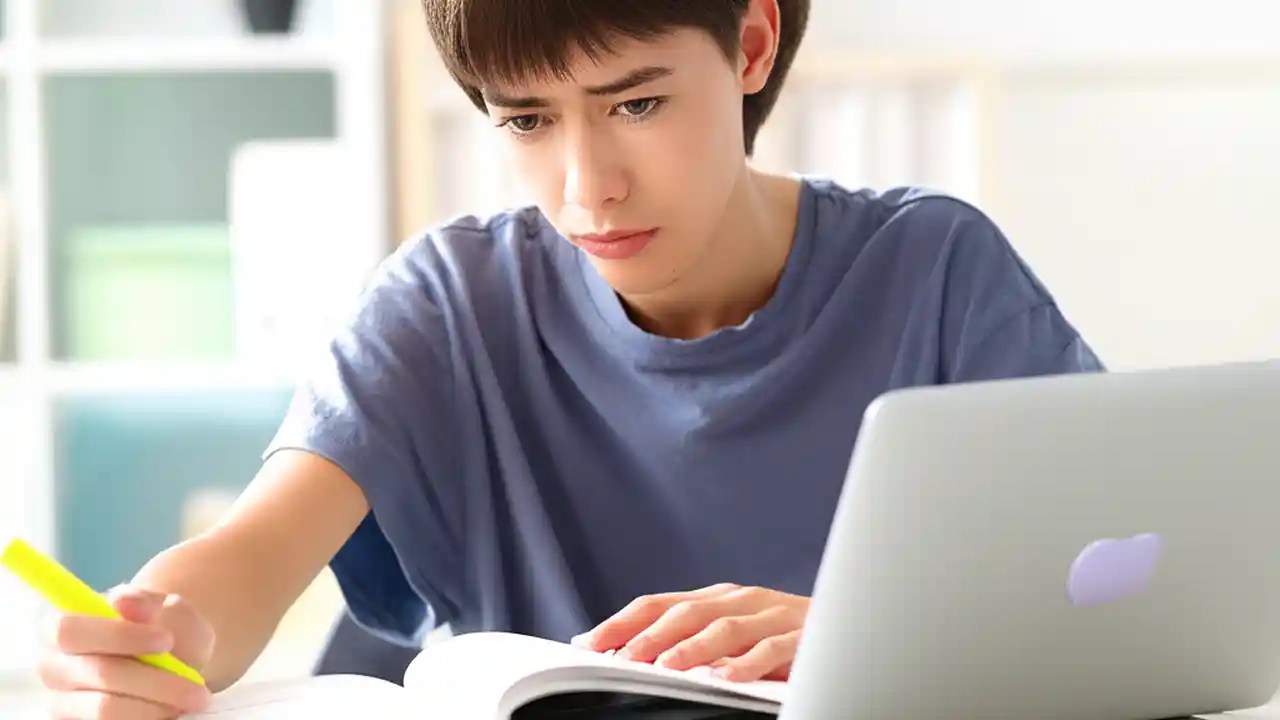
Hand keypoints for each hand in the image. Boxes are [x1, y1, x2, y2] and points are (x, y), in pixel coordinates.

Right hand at [37, 586, 215, 718]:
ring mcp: (62, 702)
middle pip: (98, 673)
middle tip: (197, 686)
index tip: (166, 639)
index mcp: (60, 626)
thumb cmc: (162, 629)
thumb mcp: (168, 610)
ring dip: (157, 705)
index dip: (118, 635)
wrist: (169, 662)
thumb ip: (149, 603)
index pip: (71, 631)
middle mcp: (53, 666)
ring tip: (192, 698)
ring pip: (107, 709)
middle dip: (154, 680)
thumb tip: (124, 600)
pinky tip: (170, 709)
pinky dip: (148, 718)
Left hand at [572, 583, 807, 682]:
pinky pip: (772, 650)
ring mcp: (773, 615)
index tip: (589, 641)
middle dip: (649, 635)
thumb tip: (629, 651)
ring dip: (691, 647)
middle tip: (620, 656)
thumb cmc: (782, 637)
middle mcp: (742, 600)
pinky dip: (747, 663)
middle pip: (686, 611)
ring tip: (665, 666)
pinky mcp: (803, 636)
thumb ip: (690, 638)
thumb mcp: (732, 633)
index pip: (659, 603)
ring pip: (725, 627)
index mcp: (719, 598)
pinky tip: (727, 677)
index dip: (623, 621)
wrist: (852, 624)